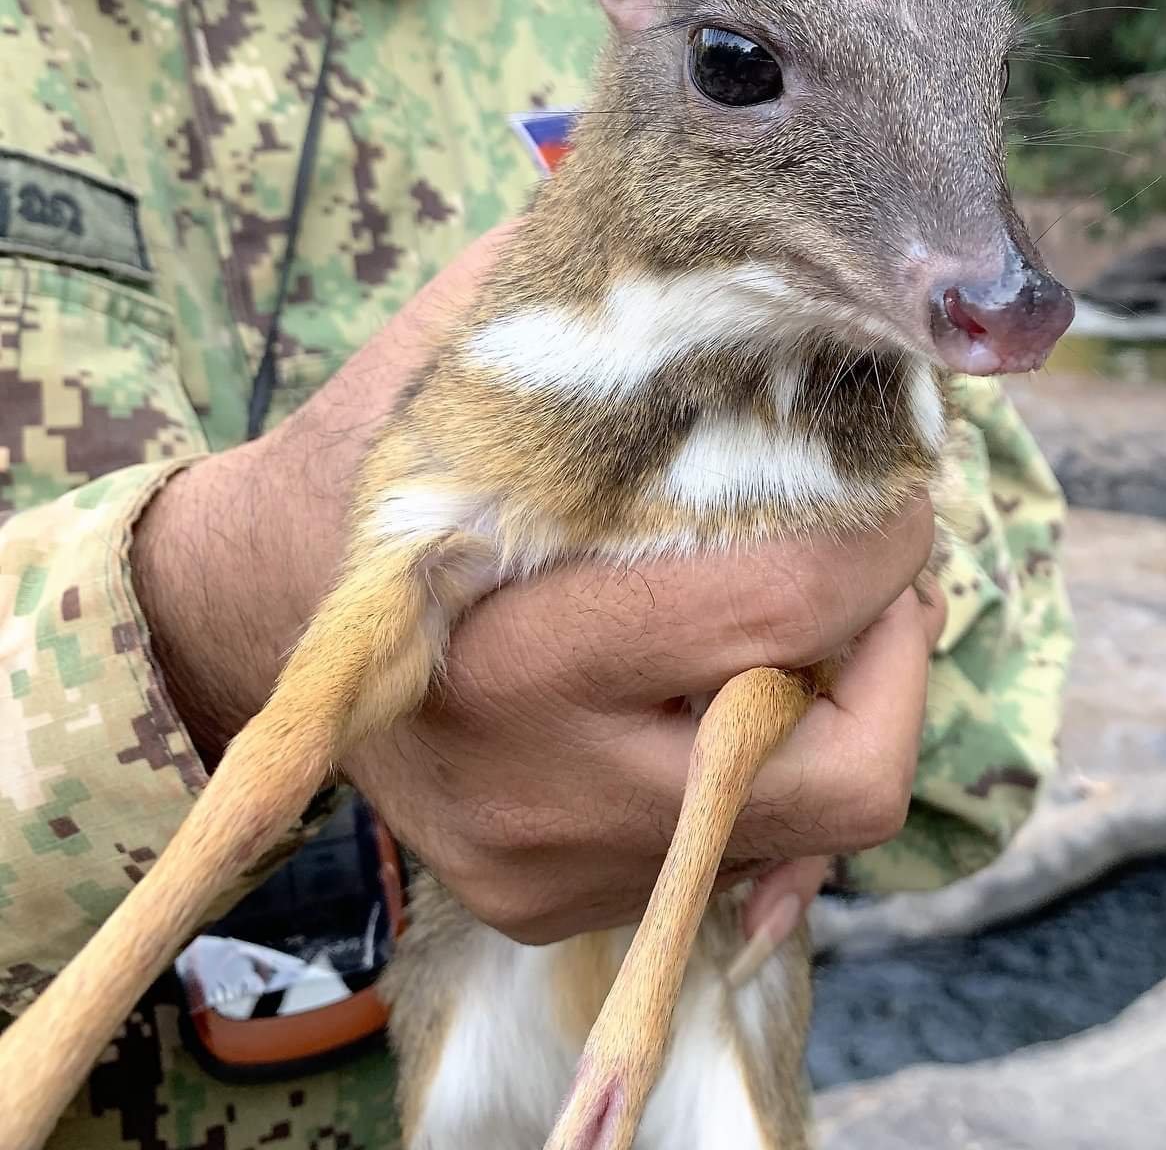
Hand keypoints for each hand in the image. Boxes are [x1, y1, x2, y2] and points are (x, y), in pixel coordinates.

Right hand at [133, 223, 941, 943]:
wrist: (249, 609)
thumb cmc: (386, 463)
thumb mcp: (486, 355)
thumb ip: (635, 318)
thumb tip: (803, 277)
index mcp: (530, 650)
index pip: (794, 606)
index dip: (888, 534)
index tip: (898, 477)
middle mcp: (548, 793)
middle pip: (849, 772)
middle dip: (898, 655)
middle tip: (876, 571)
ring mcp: (557, 872)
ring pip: (810, 824)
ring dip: (844, 709)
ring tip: (804, 620)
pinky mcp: (556, 906)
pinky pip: (735, 855)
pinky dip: (767, 763)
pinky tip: (727, 687)